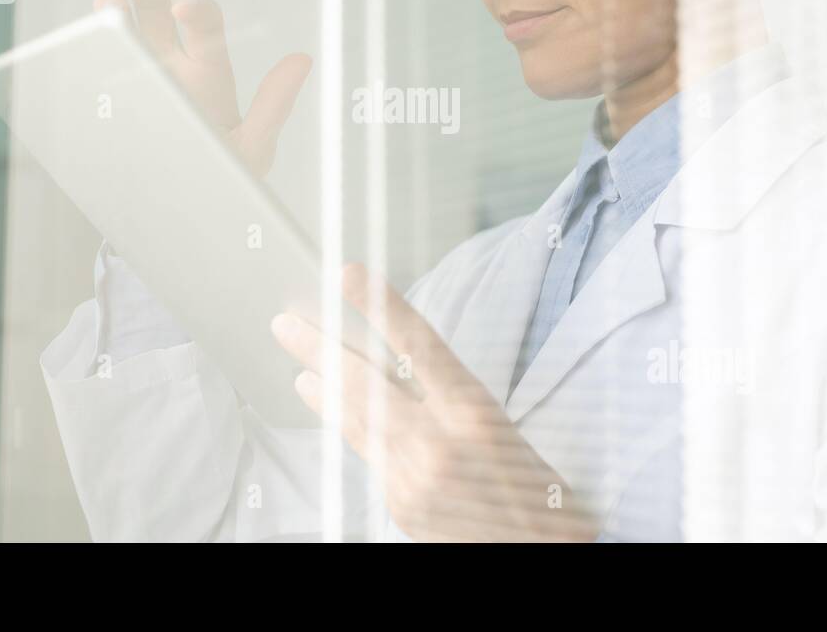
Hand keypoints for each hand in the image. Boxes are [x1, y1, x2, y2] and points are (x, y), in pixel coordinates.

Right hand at [95, 0, 310, 176]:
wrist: (183, 221)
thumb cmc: (224, 179)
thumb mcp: (253, 148)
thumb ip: (274, 105)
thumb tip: (302, 60)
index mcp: (207, 72)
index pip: (205, 26)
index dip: (197, 10)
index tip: (186, 9)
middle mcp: (169, 68)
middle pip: (157, 15)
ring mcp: (134, 85)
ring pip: (121, 37)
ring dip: (113, 13)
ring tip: (106, 3)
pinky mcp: (106, 109)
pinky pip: (93, 75)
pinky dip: (85, 56)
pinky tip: (80, 49)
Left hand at [270, 263, 600, 541]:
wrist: (539, 550)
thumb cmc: (531, 487)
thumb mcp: (501, 426)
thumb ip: (450, 396)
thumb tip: (396, 361)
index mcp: (474, 412)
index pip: (419, 346)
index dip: (381, 307)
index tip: (349, 277)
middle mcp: (439, 442)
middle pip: (367, 382)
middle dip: (322, 348)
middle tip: (287, 323)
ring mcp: (412, 476)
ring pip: (356, 416)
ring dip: (322, 383)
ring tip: (296, 360)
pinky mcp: (399, 503)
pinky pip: (366, 450)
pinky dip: (342, 419)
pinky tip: (324, 401)